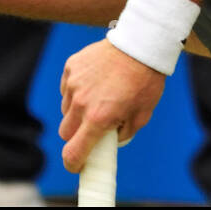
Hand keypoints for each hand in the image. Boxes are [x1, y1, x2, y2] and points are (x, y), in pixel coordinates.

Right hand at [58, 39, 165, 173]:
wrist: (141, 44)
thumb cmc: (145, 80)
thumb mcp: (143, 113)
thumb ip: (125, 133)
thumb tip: (112, 141)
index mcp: (98, 118)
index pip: (73, 152)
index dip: (73, 163)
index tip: (76, 165)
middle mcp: (81, 102)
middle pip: (66, 132)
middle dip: (77, 135)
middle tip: (93, 127)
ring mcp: (73, 83)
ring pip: (66, 109)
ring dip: (77, 111)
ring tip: (99, 98)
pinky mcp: (71, 67)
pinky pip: (67, 88)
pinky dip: (77, 90)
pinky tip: (95, 82)